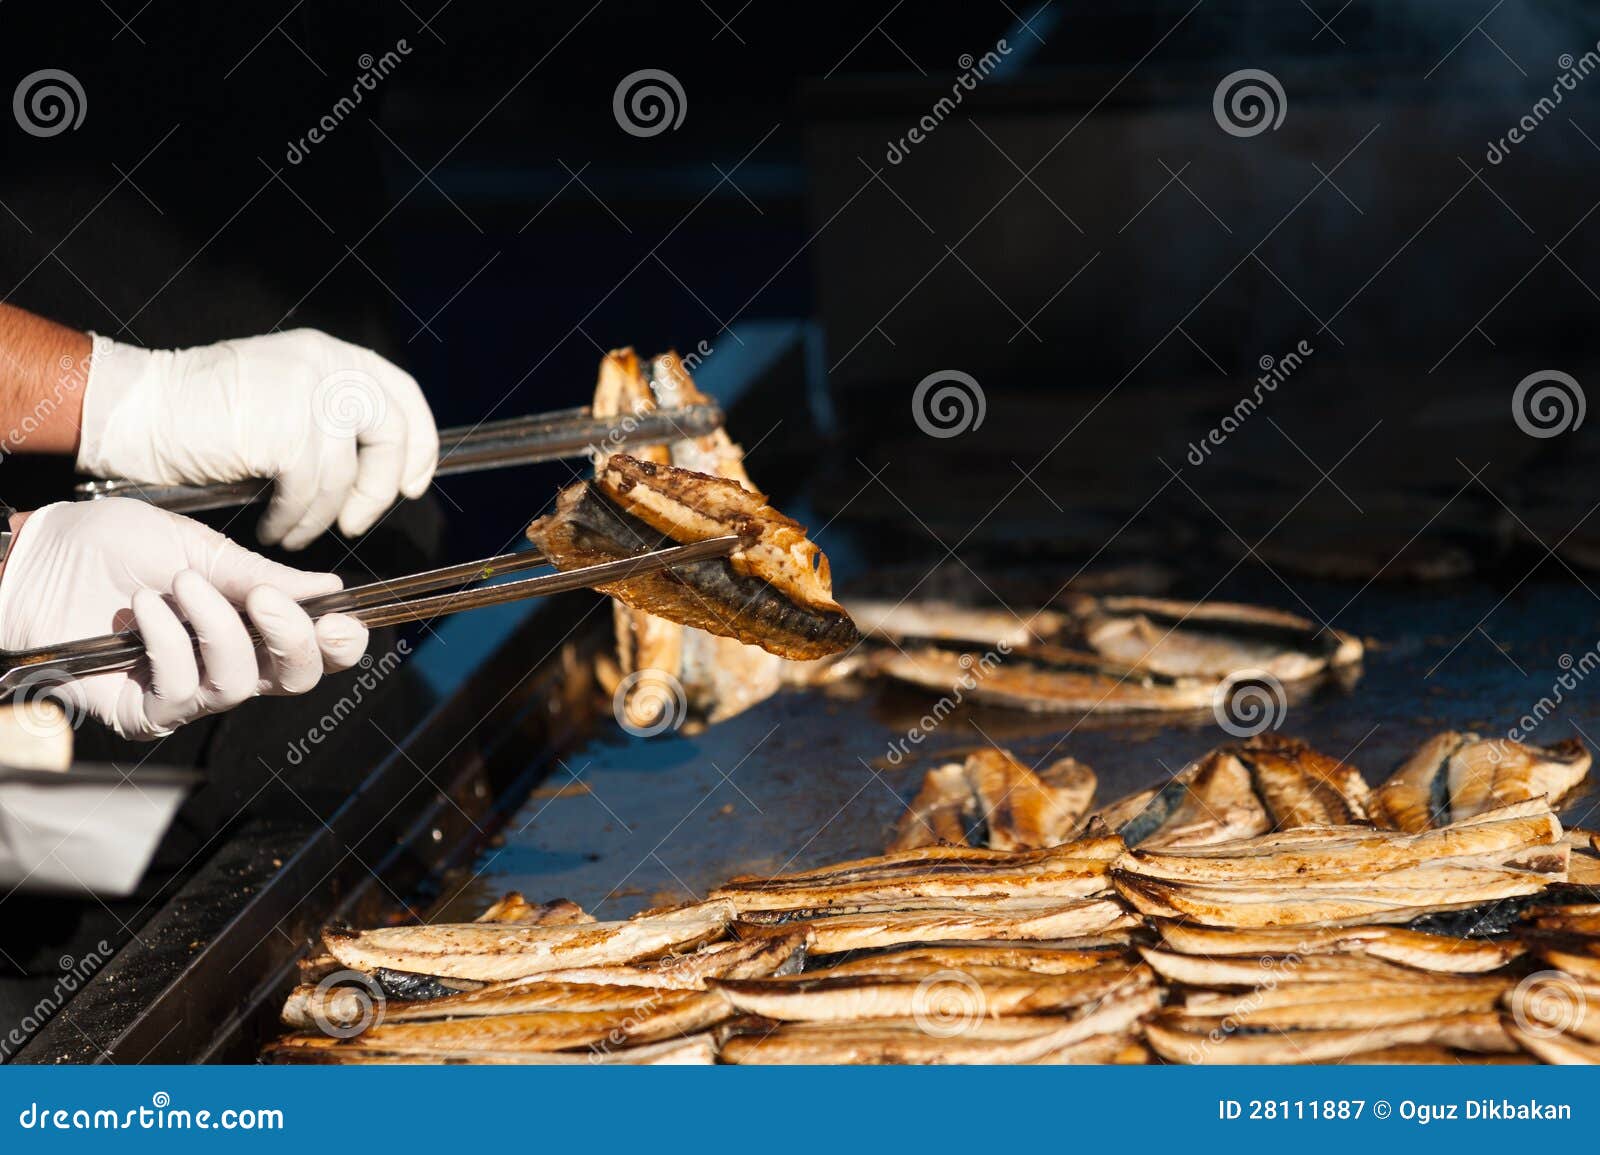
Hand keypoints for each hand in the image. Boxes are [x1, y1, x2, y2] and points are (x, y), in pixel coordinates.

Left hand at [0, 500, 368, 739]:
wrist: (34, 557)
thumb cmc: (109, 547)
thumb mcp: (194, 548)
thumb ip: (258, 576)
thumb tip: (331, 589)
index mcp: (253, 624)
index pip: (318, 650)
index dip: (341, 642)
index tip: (339, 616)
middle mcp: (230, 665)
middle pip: (296, 680)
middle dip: (293, 641)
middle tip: (266, 600)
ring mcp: (187, 693)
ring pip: (238, 685)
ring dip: (216, 629)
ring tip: (179, 585)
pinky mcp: (142, 713)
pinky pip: (181, 694)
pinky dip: (168, 645)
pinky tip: (143, 611)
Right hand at [76, 329, 437, 549]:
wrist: (139, 409)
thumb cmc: (203, 414)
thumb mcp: (283, 396)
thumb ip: (331, 418)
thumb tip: (381, 470)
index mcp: (331, 354)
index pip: (402, 395)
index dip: (419, 444)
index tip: (413, 485)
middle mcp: (326, 365)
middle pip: (391, 433)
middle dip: (379, 489)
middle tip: (356, 522)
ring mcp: (307, 393)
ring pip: (345, 475)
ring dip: (322, 517)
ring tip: (294, 532)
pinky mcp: (286, 430)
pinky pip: (310, 492)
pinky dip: (294, 520)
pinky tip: (273, 527)